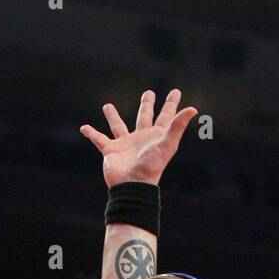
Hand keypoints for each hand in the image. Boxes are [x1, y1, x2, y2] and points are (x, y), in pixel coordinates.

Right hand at [80, 88, 197, 187]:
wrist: (132, 186)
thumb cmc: (151, 167)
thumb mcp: (167, 144)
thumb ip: (178, 125)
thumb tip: (194, 109)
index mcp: (156, 136)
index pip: (166, 116)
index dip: (171, 104)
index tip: (175, 91)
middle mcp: (141, 138)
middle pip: (144, 117)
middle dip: (147, 105)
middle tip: (148, 93)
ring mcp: (125, 144)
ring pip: (118, 126)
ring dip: (112, 116)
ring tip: (107, 106)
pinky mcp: (111, 151)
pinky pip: (99, 139)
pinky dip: (91, 134)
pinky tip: (84, 128)